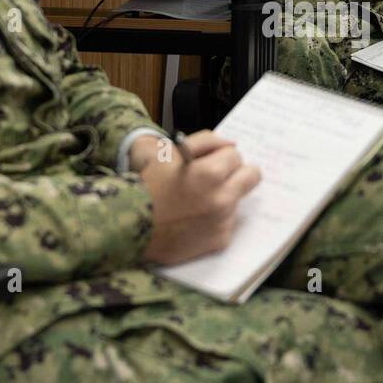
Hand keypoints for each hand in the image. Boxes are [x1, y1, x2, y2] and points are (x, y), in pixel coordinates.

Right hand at [139, 130, 260, 265]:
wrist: (130, 226)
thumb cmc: (148, 186)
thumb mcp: (169, 151)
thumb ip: (206, 141)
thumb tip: (232, 144)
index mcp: (211, 174)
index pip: (236, 156)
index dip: (220, 157)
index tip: (207, 163)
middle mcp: (222, 199)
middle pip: (252, 177)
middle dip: (237, 173)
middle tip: (216, 178)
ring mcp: (222, 222)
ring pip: (238, 199)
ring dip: (224, 197)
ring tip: (196, 202)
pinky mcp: (219, 241)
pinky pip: (228, 222)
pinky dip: (216, 219)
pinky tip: (195, 219)